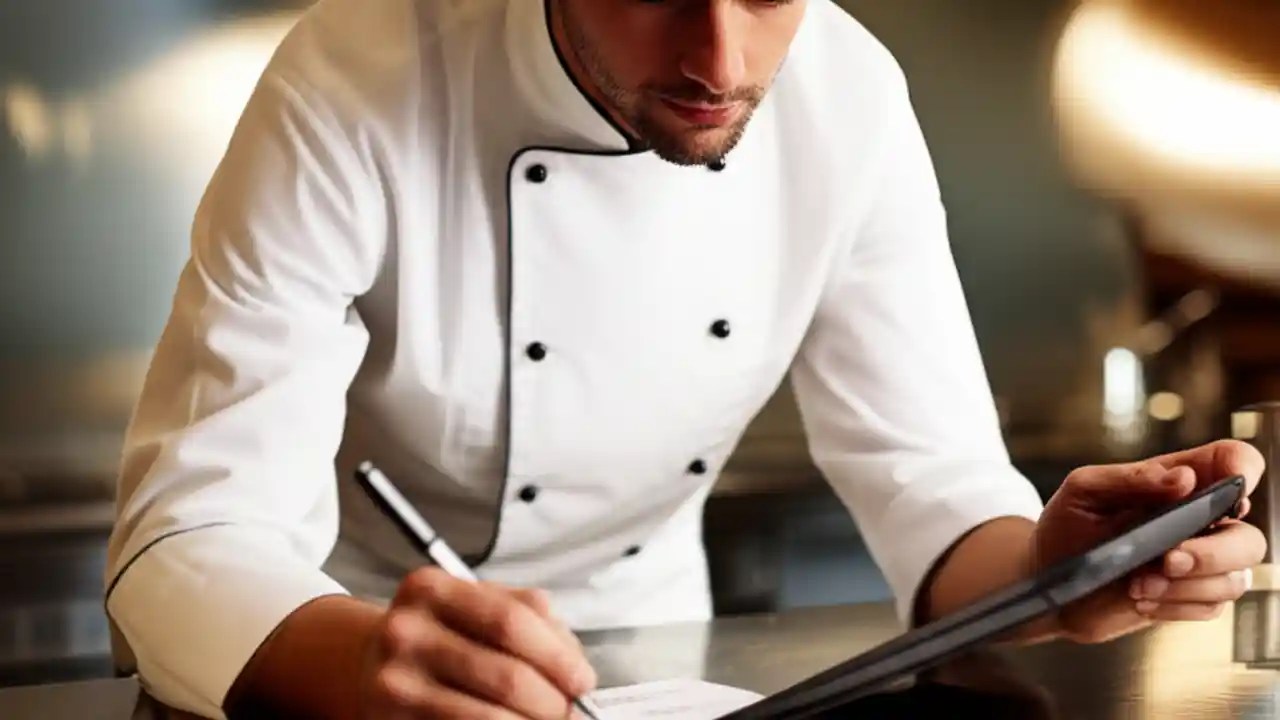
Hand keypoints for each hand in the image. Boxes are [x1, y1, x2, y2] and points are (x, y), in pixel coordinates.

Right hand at [359, 567, 595, 718]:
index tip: (583, 679)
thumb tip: (574, 664)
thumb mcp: (477, 603)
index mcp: (431, 589)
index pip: (511, 621)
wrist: (370, 661)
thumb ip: (529, 616)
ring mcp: (394, 683)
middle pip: (506, 676)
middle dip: (553, 701)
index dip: (558, 656)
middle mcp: (406, 632)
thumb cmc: (440, 631)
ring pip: (489, 717)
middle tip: (570, 710)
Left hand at [1032, 439, 1266, 643]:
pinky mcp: (1189, 596)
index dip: (1244, 470)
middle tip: (1167, 559)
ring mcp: (1199, 561)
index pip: (1234, 462)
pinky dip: (1176, 606)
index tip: (1232, 492)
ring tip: (1137, 585)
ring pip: (1235, 578)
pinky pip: (1211, 607)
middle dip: (1214, 553)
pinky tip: (1140, 600)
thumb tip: (1184, 478)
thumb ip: (1130, 479)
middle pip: (1249, 538)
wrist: (1047, 581)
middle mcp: (1199, 520)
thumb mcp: (1084, 492)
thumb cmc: (1066, 526)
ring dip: (1188, 586)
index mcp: (1179, 481)